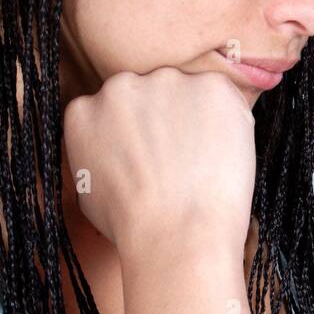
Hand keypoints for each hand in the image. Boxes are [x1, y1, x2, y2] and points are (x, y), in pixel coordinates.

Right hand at [62, 67, 256, 258]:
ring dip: (198, 116)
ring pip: (187, 91)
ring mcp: (165, 81)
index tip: (153, 152)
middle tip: (182, 157)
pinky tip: (223, 153)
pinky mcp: (208, 85)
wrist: (178, 233)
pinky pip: (223, 95)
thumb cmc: (134, 226)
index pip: (115, 107)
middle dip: (166, 118)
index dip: (140, 131)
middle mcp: (119, 86)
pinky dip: (229, 119)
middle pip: (150, 92)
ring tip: (203, 161)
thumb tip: (108, 152)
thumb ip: (93, 155)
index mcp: (83, 110)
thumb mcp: (87, 192)